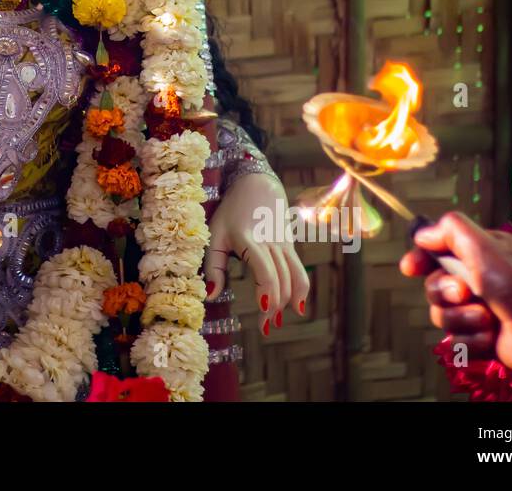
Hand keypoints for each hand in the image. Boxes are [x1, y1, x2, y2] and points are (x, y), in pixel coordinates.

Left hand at [204, 172, 308, 333]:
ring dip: (289, 302)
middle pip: (281, 280)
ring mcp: (284, 244)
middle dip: (274, 307)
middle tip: (264, 328)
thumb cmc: (230, 211)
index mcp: (249, 240)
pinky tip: (296, 306)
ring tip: (276, 322)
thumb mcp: (214, 234)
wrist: (257, 184)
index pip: (265, 271)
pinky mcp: (291, 245)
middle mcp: (271, 243)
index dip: (267, 292)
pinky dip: (299, 290)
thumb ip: (213, 266)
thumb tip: (211, 296)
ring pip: (294, 277)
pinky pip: (299, 270)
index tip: (262, 312)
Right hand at [398, 211, 511, 373]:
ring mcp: (477, 312)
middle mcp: (475, 282)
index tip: (411, 268)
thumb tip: (422, 234)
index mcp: (477, 255)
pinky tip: (491, 340)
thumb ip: (450, 230)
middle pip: (432, 289)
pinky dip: (473, 342)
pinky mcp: (481, 340)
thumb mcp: (485, 246)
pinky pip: (457, 343)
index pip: (435, 254)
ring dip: (462, 320)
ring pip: (441, 318)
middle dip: (445, 294)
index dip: (419, 260)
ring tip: (487, 321)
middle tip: (467, 293)